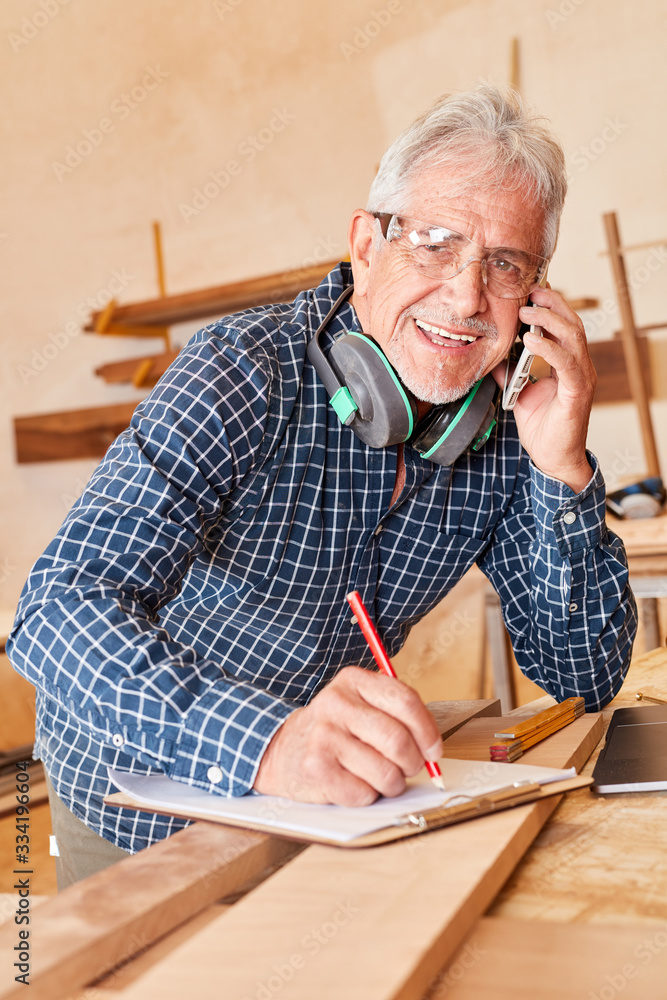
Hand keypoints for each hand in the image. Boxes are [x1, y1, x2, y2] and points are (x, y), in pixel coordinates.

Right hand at [253, 666, 442, 805]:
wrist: (285, 750)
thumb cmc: (336, 730)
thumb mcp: (362, 705)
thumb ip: (397, 715)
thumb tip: (432, 748)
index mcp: (353, 681)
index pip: (405, 701)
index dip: (427, 731)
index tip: (433, 750)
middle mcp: (336, 703)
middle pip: (397, 739)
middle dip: (412, 762)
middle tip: (408, 767)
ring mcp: (323, 735)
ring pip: (385, 772)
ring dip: (392, 783)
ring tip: (381, 778)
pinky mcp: (315, 767)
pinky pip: (364, 793)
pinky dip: (369, 795)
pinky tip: (357, 783)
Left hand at [492, 286, 595, 492]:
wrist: (553, 458)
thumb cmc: (542, 427)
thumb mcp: (519, 393)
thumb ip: (508, 373)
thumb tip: (490, 355)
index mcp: (568, 364)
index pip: (564, 325)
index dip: (550, 306)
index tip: (529, 290)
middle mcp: (579, 366)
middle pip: (572, 323)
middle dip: (551, 304)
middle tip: (529, 291)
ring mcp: (581, 378)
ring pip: (572, 337)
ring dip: (548, 321)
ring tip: (526, 312)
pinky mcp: (576, 392)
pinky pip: (566, 363)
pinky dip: (548, 348)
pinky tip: (531, 340)